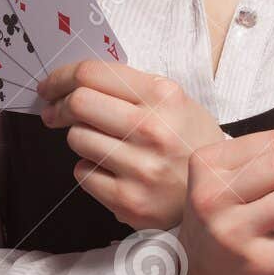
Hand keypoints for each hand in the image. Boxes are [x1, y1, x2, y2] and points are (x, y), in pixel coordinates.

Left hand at [36, 60, 224, 230]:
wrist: (224, 194)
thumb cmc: (190, 144)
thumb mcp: (177, 102)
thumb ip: (131, 87)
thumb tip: (74, 82)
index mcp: (164, 96)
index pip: (92, 74)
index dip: (60, 76)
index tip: (49, 86)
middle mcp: (153, 129)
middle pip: (78, 103)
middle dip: (59, 106)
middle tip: (54, 112)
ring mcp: (141, 167)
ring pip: (77, 139)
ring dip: (80, 139)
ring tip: (103, 145)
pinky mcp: (129, 200)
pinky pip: (82, 173)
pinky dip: (89, 169)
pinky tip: (112, 170)